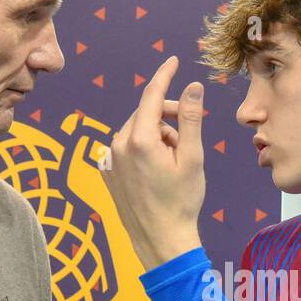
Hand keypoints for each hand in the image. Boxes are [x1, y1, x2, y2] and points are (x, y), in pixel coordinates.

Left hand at [103, 54, 205, 270]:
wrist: (160, 240)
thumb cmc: (181, 202)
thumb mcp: (192, 157)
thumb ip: (190, 118)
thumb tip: (192, 86)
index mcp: (139, 139)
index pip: (151, 95)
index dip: (165, 75)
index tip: (174, 61)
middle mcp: (118, 145)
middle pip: (146, 114)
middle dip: (169, 119)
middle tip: (188, 140)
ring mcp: (110, 159)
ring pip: (137, 131)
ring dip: (157, 137)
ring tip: (173, 163)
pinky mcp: (107, 172)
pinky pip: (127, 148)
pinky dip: (144, 150)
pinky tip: (157, 172)